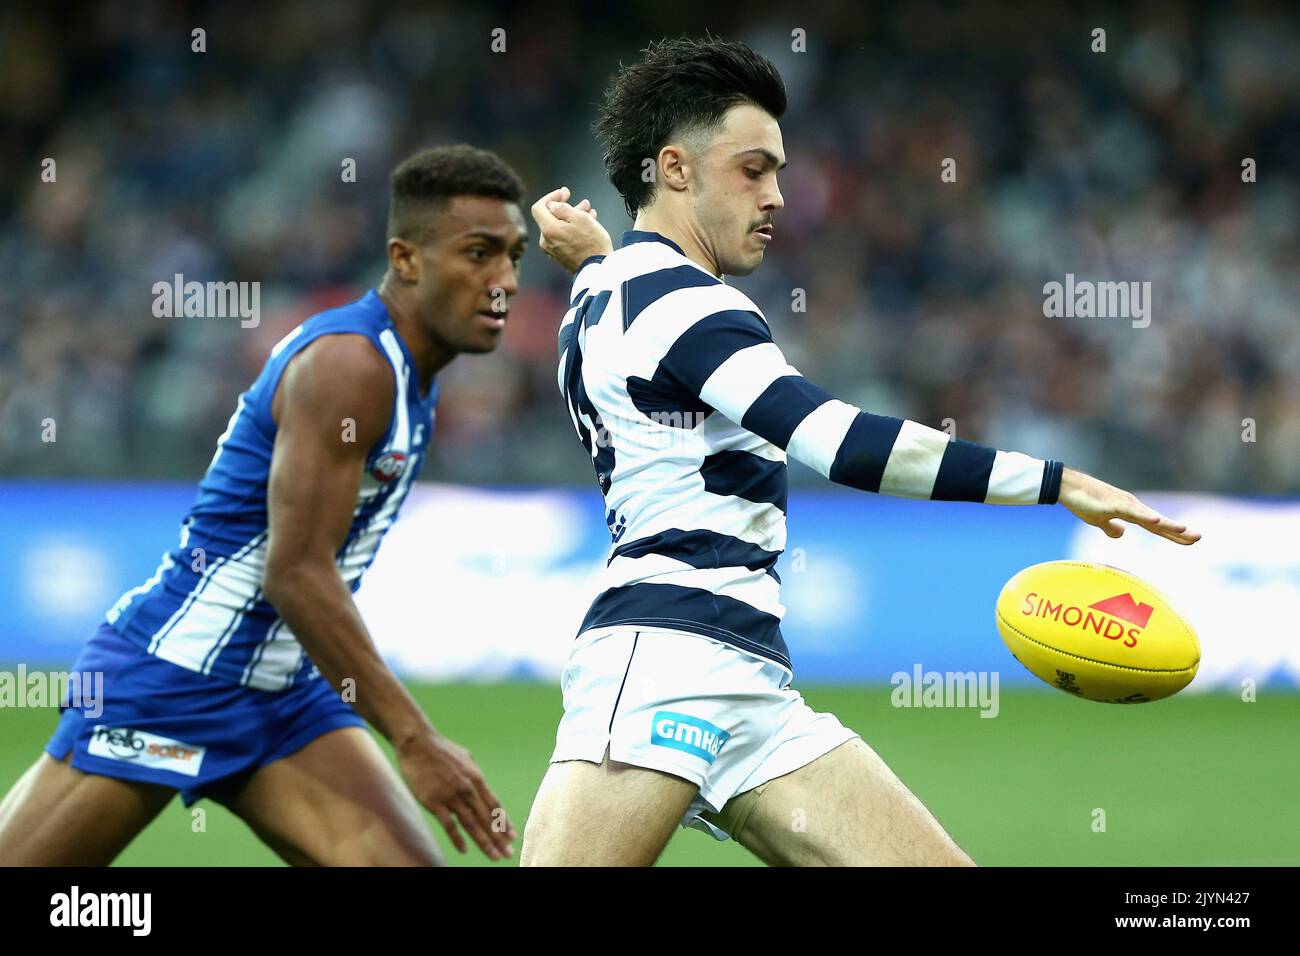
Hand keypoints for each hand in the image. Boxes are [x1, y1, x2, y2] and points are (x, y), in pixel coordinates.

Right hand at [395, 729, 515, 860]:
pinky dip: (457, 838)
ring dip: (484, 842)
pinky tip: (465, 850)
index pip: (494, 805)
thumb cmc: (441, 749)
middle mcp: (467, 789)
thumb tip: (479, 782)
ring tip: (494, 856)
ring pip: (471, 824)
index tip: (512, 836)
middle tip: (508, 853)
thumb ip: (474, 772)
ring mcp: (451, 796)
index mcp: (476, 778)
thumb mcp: (465, 757)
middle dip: (498, 838)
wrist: (418, 743)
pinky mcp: (434, 801)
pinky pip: (449, 824)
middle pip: (486, 818)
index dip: (503, 822)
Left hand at [531, 185, 612, 272]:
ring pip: (560, 228)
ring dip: (574, 218)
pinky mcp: (562, 258)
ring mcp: (553, 251)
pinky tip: (588, 226)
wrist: (599, 270)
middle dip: (568, 207)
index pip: (538, 207)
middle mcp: (546, 241)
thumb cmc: (592, 242)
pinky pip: (564, 238)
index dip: (551, 197)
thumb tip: (551, 205)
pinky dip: (573, 230)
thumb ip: (562, 208)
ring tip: (591, 213)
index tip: (565, 193)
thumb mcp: (579, 218)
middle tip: (585, 203)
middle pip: (552, 218)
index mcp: (548, 229)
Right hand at [1057, 467, 1199, 544]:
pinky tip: (1156, 520)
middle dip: (1179, 531)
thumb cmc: (1081, 501)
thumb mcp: (1098, 519)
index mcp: (1131, 512)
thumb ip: (1110, 527)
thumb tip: (1121, 534)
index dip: (1173, 534)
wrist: (1066, 486)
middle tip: (1199, 538)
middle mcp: (1132, 506)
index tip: (1190, 541)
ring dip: (1167, 524)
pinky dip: (1145, 516)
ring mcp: (1124, 504)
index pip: (1156, 526)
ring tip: (1185, 530)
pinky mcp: (1112, 503)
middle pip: (1159, 522)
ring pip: (1150, 517)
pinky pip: (1132, 512)